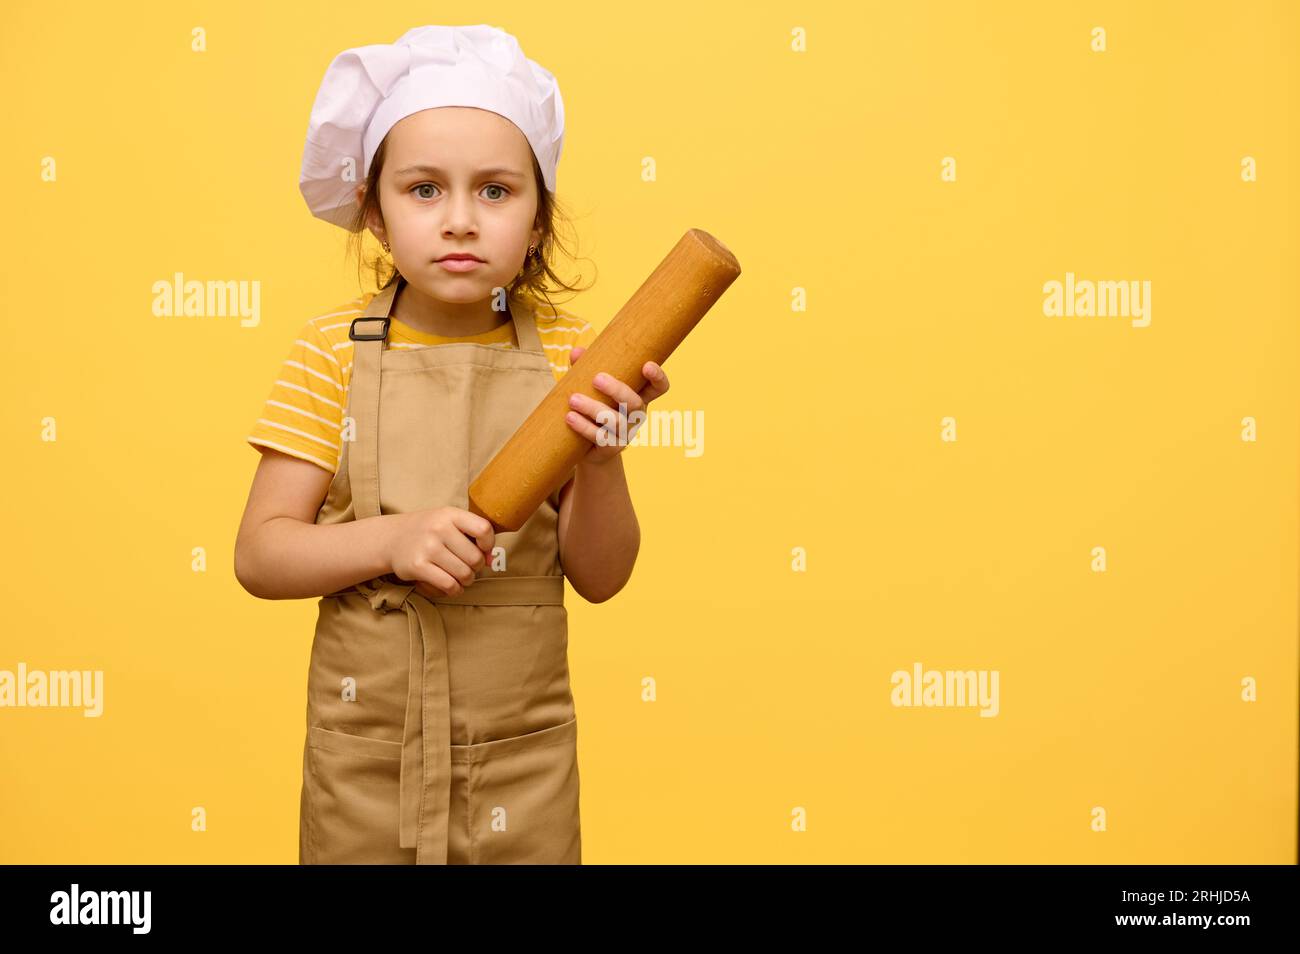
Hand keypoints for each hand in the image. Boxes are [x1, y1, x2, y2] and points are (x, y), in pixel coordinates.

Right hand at [386, 507, 494, 597]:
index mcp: (449, 514)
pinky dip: (455, 590)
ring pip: (464, 574)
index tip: (483, 550)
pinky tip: (452, 586)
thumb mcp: (449, 522)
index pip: (483, 529)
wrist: (392, 538)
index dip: (489, 544)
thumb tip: (490, 560)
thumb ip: (472, 536)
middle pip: (475, 557)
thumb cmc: (428, 531)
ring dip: (466, 580)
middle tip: (468, 567)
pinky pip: (449, 585)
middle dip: (476, 567)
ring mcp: (427, 548)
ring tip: (461, 577)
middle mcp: (438, 529)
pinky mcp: (417, 566)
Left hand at [564, 347, 670, 464]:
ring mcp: (626, 433)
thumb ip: (585, 369)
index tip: (647, 365)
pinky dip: (584, 427)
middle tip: (596, 378)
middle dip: (617, 389)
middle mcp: (636, 416)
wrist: (587, 448)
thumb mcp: (591, 387)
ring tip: (573, 399)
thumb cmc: (593, 408)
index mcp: (638, 397)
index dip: (658, 377)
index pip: (659, 388)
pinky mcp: (612, 448)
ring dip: (594, 408)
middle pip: (634, 402)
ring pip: (615, 421)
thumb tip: (576, 351)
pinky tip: (570, 418)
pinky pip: (601, 437)